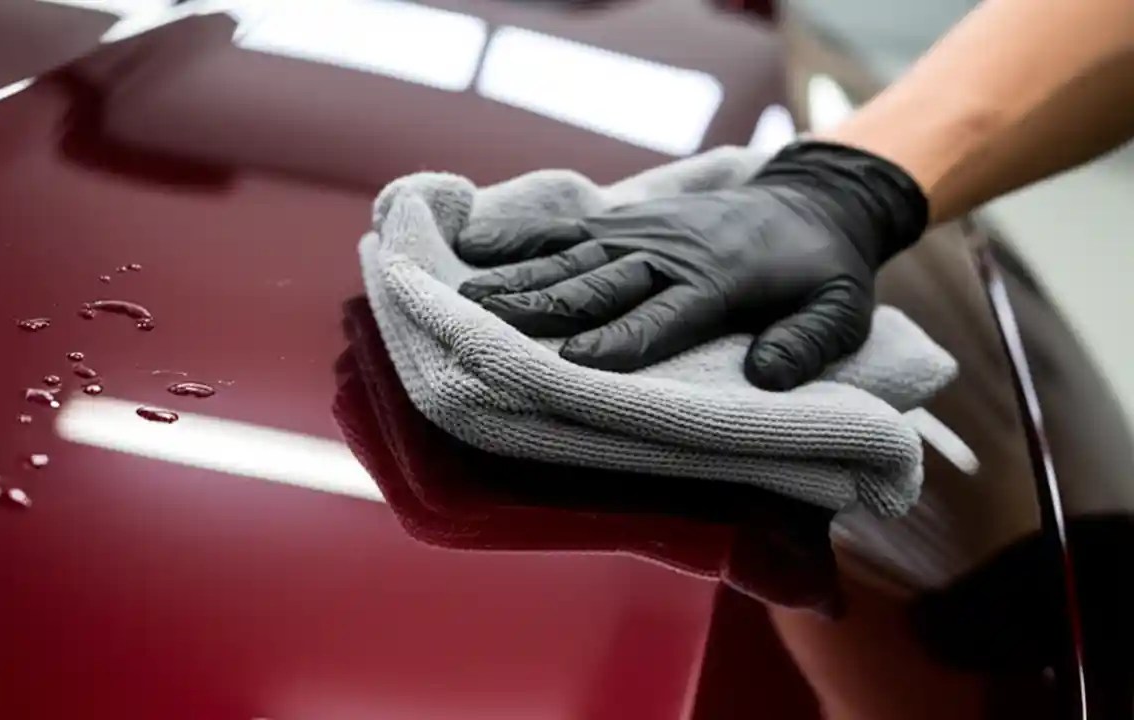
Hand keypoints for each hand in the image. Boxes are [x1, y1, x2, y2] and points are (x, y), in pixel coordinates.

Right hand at [457, 141, 928, 389]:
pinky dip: (521, 239)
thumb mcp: (844, 312)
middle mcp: (671, 251)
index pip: (663, 315)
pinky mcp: (627, 218)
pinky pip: (568, 228)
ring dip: (519, 279)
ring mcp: (643, 230)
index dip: (620, 340)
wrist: (814, 199)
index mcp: (721, 281)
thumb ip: (807, 344)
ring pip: (572, 257)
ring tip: (467, 299)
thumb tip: (764, 377)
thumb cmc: (824, 272)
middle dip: (543, 308)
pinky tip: (476, 249)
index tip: (572, 361)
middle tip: (487, 327)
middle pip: (600, 283)